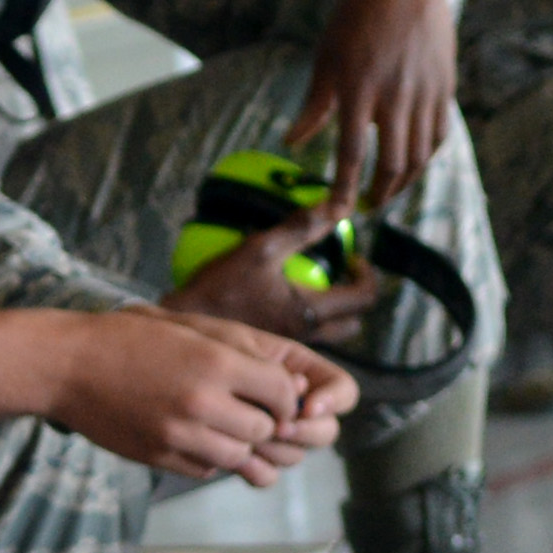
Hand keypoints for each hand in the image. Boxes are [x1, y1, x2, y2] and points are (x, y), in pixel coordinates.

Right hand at [0, 306, 354, 481]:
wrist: (65, 365)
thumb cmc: (128, 338)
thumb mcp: (189, 329)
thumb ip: (240, 353)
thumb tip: (289, 386)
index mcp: (215, 362)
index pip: (284, 393)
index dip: (286, 396)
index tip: (274, 393)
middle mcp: (202, 401)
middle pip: (265, 429)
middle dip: (265, 422)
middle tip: (249, 410)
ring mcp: (178, 434)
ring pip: (239, 457)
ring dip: (239, 444)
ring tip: (222, 425)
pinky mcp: (158, 456)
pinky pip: (205, 470)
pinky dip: (209, 458)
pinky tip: (193, 436)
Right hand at [166, 198, 379, 349]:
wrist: (185, 323)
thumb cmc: (221, 287)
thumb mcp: (260, 249)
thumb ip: (302, 227)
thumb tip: (338, 206)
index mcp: (311, 310)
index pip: (364, 297)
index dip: (368, 274)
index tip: (353, 257)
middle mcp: (308, 334)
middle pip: (354, 322)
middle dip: (356, 296)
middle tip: (340, 273)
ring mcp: (291, 344)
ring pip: (333, 332)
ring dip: (336, 309)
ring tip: (317, 285)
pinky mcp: (275, 347)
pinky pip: (309, 335)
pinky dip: (312, 317)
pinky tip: (288, 298)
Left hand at [287, 0, 460, 203]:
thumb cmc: (355, 20)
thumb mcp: (326, 59)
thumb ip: (313, 106)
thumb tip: (291, 142)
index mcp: (359, 89)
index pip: (353, 153)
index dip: (345, 188)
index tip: (336, 212)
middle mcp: (395, 95)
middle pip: (392, 162)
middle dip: (378, 193)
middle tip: (366, 207)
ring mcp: (424, 92)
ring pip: (420, 154)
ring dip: (404, 182)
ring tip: (387, 193)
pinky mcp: (444, 87)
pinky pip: (438, 134)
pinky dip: (427, 156)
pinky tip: (413, 165)